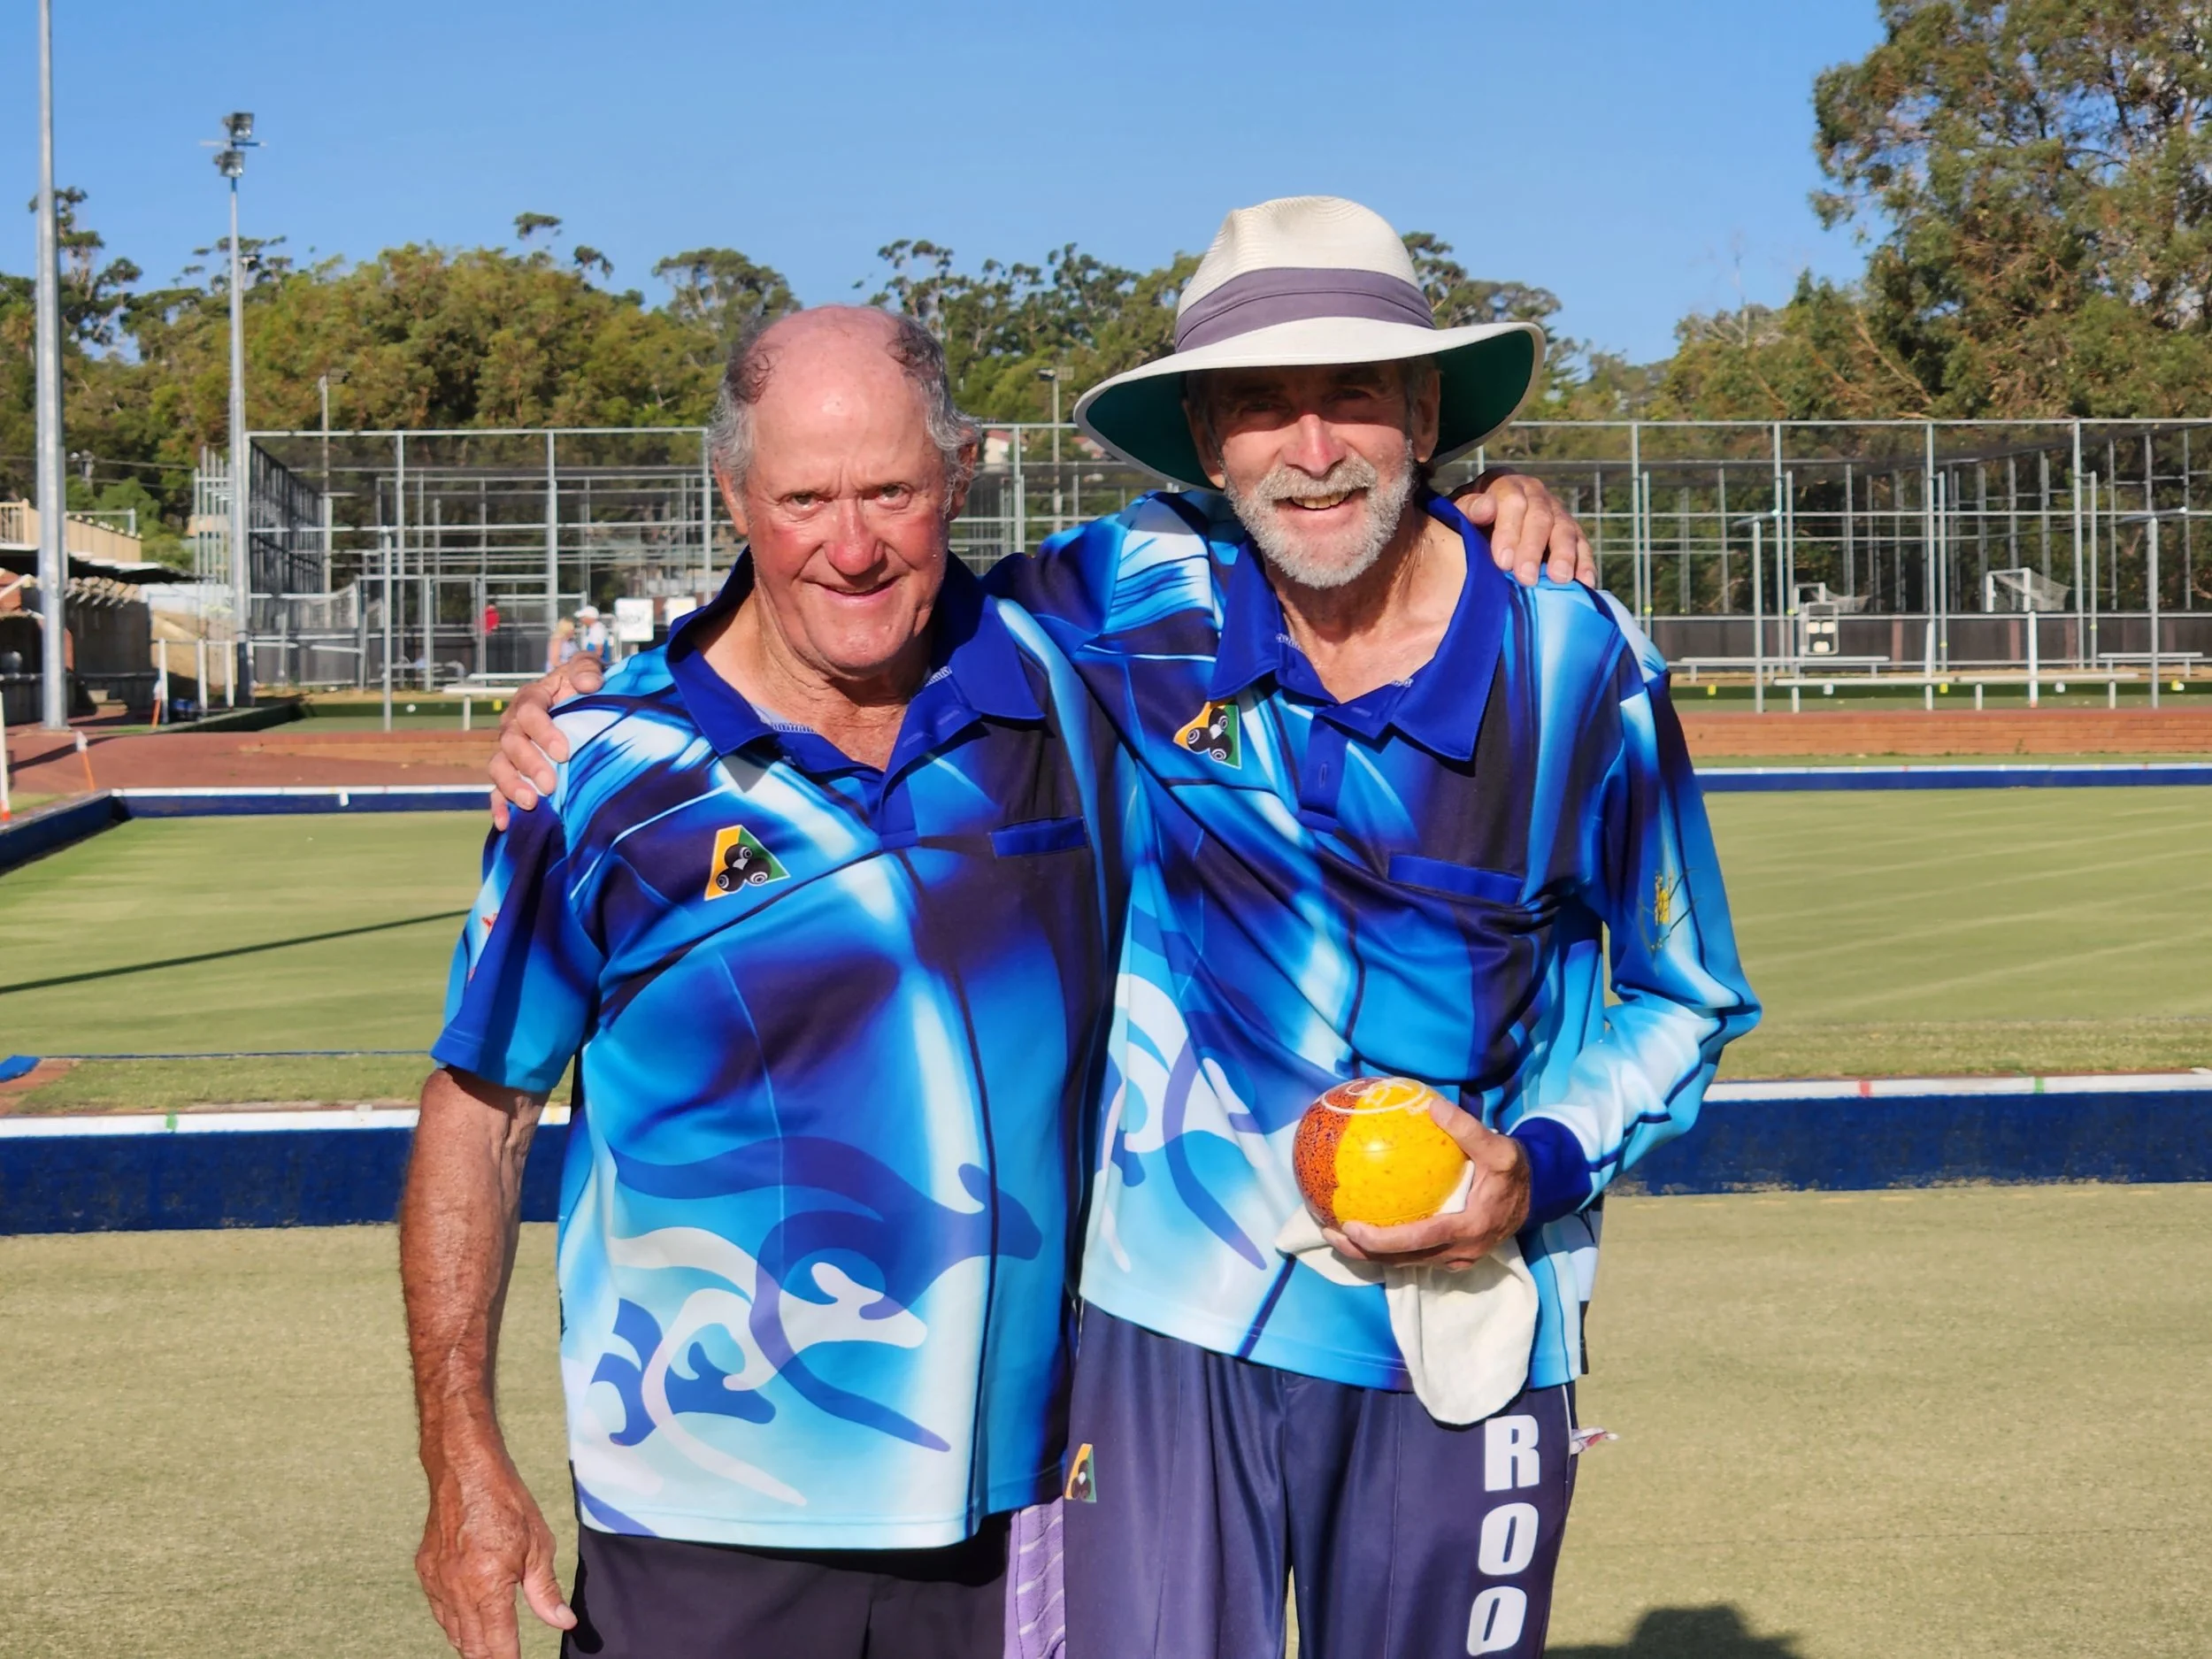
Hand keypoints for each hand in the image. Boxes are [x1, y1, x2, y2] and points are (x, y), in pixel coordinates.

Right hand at [415, 1445, 574, 1658]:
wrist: (466, 1471)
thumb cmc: (507, 1503)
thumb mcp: (538, 1546)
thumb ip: (546, 1591)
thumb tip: (563, 1622)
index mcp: (487, 1588)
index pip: (498, 1644)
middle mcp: (457, 1592)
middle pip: (471, 1645)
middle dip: (489, 1657)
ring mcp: (437, 1583)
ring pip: (452, 1632)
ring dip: (470, 1645)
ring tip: (488, 1651)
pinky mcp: (426, 1571)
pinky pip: (439, 1611)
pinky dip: (453, 1623)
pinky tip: (466, 1623)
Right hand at [487, 660, 603, 829]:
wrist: (583, 704)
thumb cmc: (584, 686)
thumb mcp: (587, 669)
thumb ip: (587, 669)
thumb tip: (589, 684)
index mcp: (531, 698)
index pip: (528, 712)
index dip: (543, 732)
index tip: (564, 752)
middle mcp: (514, 724)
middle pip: (511, 743)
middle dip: (529, 764)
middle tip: (550, 784)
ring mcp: (510, 750)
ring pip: (499, 767)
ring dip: (511, 786)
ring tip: (530, 803)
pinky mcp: (512, 771)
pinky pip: (497, 789)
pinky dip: (498, 806)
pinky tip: (505, 823)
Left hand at [1324, 1096, 1530, 1271]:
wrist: (1537, 1193)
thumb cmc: (1513, 1169)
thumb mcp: (1499, 1147)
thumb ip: (1468, 1129)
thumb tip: (1432, 1107)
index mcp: (1470, 1228)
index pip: (1420, 1240)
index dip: (1384, 1240)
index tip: (1351, 1226)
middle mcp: (1461, 1251)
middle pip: (1404, 1260)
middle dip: (1363, 1252)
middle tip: (1329, 1231)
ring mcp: (1457, 1259)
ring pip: (1406, 1263)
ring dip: (1370, 1254)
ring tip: (1335, 1234)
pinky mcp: (1453, 1257)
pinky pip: (1415, 1256)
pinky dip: (1387, 1249)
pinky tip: (1363, 1231)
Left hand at [1453, 469, 1596, 588]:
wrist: (1481, 528)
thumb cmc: (1466, 523)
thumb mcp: (1459, 512)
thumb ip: (1468, 509)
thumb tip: (1486, 508)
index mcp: (1505, 483)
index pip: (1512, 501)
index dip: (1509, 531)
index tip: (1503, 562)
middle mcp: (1534, 492)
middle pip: (1540, 517)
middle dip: (1533, 549)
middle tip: (1527, 578)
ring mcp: (1555, 511)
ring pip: (1564, 529)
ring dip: (1563, 555)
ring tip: (1559, 579)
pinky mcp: (1570, 531)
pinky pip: (1582, 545)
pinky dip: (1584, 563)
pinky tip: (1585, 581)